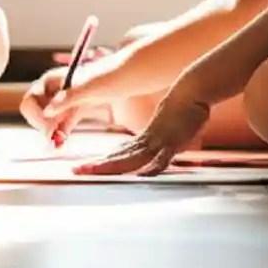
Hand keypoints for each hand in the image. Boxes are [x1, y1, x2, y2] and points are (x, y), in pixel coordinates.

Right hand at [20, 50, 142, 143]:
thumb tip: (48, 110)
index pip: (32, 98)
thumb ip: (69, 97)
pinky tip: (61, 144)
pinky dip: (61, 132)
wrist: (136, 73)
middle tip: (51, 138)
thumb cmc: (113, 76)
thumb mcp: (90, 87)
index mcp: (57, 78)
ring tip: (56, 144)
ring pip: (50, 117)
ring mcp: (69, 98)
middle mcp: (59, 87)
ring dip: (50, 130)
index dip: (36, 115)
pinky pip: (63, 122)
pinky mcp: (79, 108)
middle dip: (40, 123)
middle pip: (37, 107)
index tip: (49, 130)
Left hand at [73, 88, 208, 175]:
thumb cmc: (180, 109)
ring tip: (91, 170)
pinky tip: (143, 175)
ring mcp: (160, 142)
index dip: (100, 163)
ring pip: (133, 158)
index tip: (81, 168)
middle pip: (119, 157)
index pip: (118, 154)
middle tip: (76, 170)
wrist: (192, 91)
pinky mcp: (173, 142)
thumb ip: (155, 142)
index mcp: (144, 140)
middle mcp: (148, 141)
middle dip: (98, 166)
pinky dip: (152, 167)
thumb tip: (144, 151)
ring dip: (111, 166)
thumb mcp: (165, 128)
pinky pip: (162, 159)